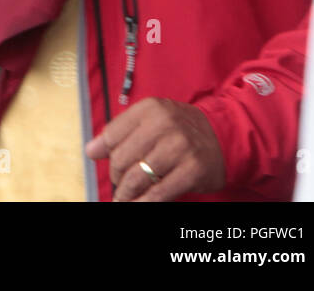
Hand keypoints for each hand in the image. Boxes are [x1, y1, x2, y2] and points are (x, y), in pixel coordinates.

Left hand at [85, 97, 226, 201]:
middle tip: (119, 185)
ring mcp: (180, 147)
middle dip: (117, 177)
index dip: (106, 154)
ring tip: (123, 199)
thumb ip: (119, 132)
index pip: (112, 135)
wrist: (223, 136)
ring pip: (139, 177)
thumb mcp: (149, 120)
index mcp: (149, 109)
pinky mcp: (193, 170)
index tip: (106, 164)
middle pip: (122, 158)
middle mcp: (164, 125)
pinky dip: (145, 202)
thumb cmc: (179, 129)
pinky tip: (139, 205)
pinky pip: (160, 192)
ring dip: (127, 193)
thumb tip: (90, 151)